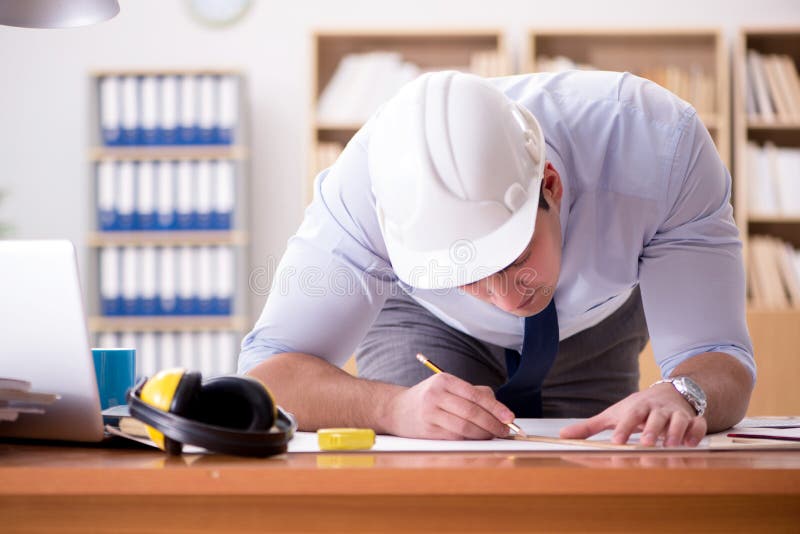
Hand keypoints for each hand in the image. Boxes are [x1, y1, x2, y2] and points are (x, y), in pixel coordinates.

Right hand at [382, 373, 514, 439]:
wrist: (395, 409)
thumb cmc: (427, 398)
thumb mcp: (447, 387)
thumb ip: (472, 393)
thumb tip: (498, 408)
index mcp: (444, 380)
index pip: (476, 395)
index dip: (496, 408)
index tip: (509, 417)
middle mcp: (436, 395)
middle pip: (472, 412)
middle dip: (493, 423)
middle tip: (504, 430)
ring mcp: (430, 413)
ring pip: (465, 427)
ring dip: (483, 434)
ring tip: (492, 435)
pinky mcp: (427, 430)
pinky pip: (455, 437)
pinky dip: (470, 440)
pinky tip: (477, 439)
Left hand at [559, 383, 706, 446]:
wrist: (668, 393)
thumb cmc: (636, 409)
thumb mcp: (613, 415)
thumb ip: (589, 427)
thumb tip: (563, 436)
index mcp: (636, 407)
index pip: (629, 416)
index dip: (623, 428)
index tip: (616, 441)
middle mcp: (656, 409)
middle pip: (655, 417)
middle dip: (651, 429)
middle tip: (645, 443)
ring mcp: (676, 414)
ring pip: (677, 420)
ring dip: (674, 432)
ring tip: (669, 446)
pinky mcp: (692, 420)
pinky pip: (698, 425)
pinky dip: (695, 433)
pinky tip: (690, 444)